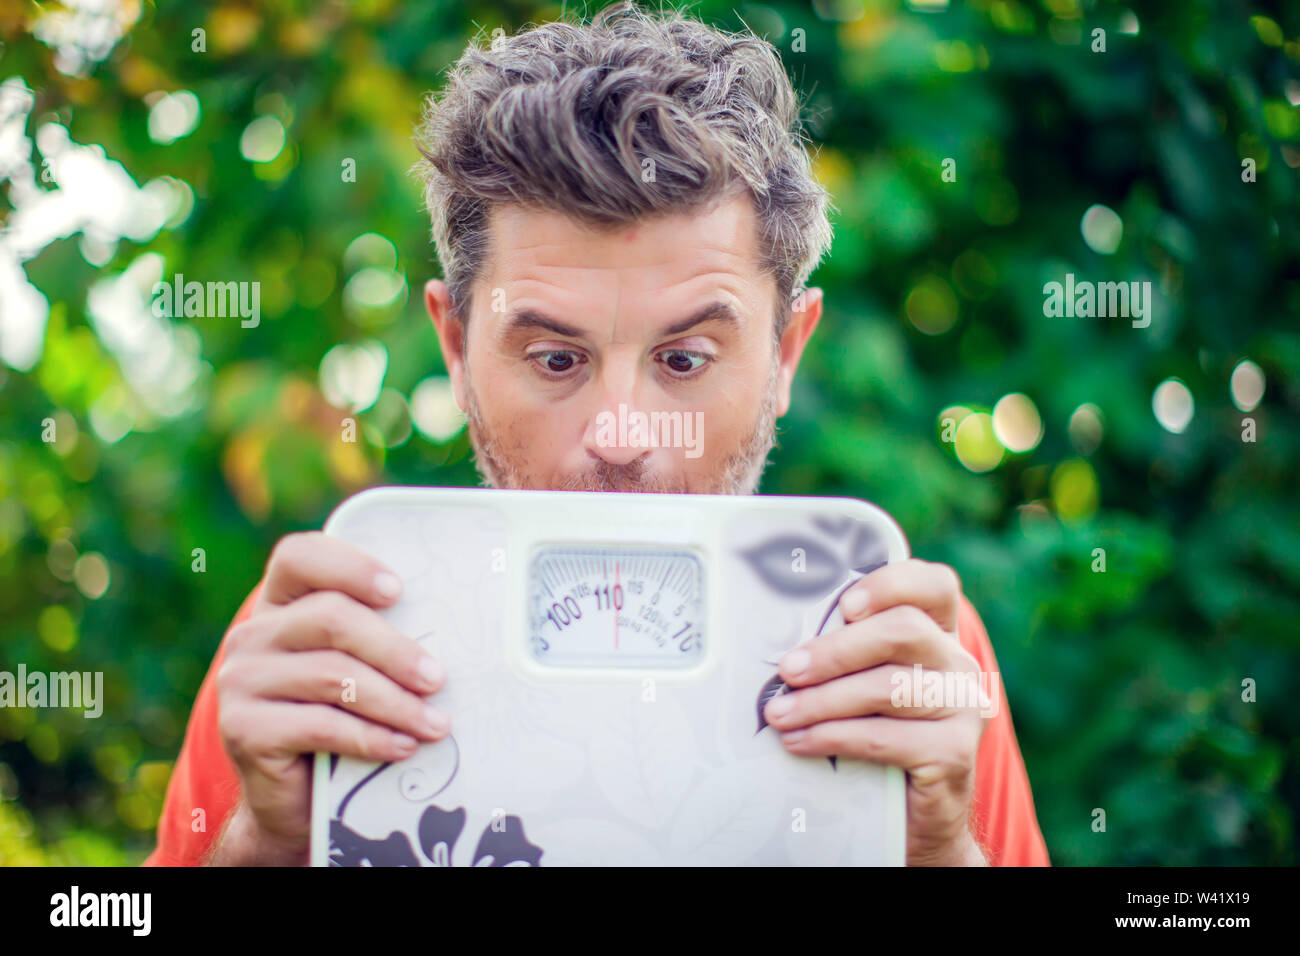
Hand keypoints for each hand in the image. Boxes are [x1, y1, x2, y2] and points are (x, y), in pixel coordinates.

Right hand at [211, 532, 449, 864]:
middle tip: (438, 679)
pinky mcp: (242, 730)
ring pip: (332, 676)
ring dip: (395, 702)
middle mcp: (251, 636)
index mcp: (278, 605)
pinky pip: (320, 726)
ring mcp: (240, 682)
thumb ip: (377, 639)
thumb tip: (455, 629)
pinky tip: (403, 747)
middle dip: (394, 649)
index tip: (398, 590)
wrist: (295, 800)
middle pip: (330, 618)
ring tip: (435, 723)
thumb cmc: (341, 722)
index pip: (299, 556)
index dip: (349, 565)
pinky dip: (371, 737)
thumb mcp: (356, 671)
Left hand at [761, 559, 990, 865]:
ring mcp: (964, 709)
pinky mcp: (954, 754)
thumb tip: (780, 638)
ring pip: (887, 686)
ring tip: (780, 713)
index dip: (892, 584)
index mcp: (940, 636)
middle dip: (836, 649)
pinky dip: (832, 737)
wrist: (917, 816)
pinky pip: (883, 737)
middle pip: (903, 630)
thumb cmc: (879, 737)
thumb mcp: (866, 687)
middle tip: (788, 670)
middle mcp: (960, 666)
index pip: (934, 585)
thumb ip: (847, 655)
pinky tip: (799, 742)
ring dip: (822, 700)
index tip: (845, 604)